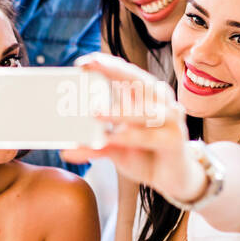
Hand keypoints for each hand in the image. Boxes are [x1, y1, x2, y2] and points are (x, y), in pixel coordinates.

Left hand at [60, 54, 204, 202]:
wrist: (171, 178)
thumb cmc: (143, 153)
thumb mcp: (115, 147)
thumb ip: (94, 144)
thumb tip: (65, 151)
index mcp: (145, 95)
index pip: (125, 73)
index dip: (105, 65)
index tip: (82, 62)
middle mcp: (160, 101)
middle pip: (138, 81)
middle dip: (113, 72)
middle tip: (89, 67)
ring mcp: (170, 119)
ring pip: (143, 111)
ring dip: (119, 111)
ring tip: (95, 112)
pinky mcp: (174, 140)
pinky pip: (149, 137)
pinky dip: (129, 137)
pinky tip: (111, 138)